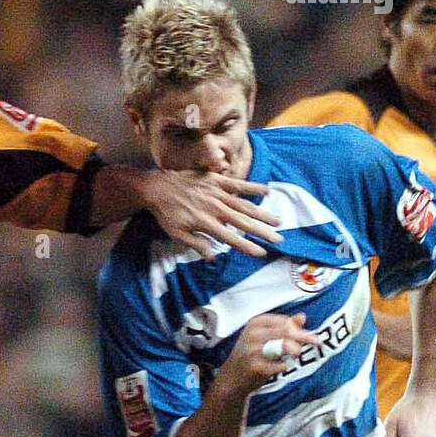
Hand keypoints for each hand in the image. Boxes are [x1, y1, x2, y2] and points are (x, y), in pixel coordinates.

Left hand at [142, 170, 281, 258]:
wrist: (156, 187)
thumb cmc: (166, 214)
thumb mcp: (177, 235)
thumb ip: (197, 245)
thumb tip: (214, 257)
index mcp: (207, 224)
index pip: (232, 239)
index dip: (248, 247)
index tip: (262, 253)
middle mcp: (216, 209)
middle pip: (244, 223)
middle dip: (263, 232)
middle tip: (279, 240)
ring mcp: (217, 193)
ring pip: (245, 205)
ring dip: (262, 214)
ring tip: (278, 221)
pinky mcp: (216, 180)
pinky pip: (238, 184)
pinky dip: (252, 187)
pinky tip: (267, 190)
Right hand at [216, 313, 322, 395]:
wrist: (231, 379)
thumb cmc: (250, 356)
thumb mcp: (264, 337)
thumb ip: (283, 327)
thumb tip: (302, 317)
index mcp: (255, 323)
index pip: (283, 321)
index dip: (298, 328)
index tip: (310, 335)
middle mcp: (252, 334)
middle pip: (285, 331)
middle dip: (303, 337)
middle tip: (318, 342)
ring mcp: (252, 350)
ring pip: (283, 345)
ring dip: (294, 349)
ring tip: (297, 354)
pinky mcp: (255, 366)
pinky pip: (279, 365)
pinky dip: (284, 366)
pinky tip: (283, 366)